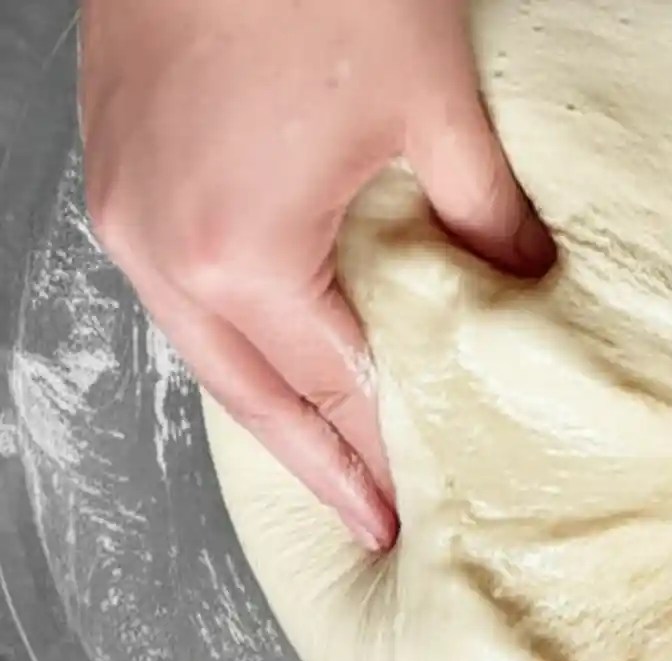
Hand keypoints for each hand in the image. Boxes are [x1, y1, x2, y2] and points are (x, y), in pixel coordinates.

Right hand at [80, 0, 555, 550]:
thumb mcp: (429, 100)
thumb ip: (482, 211)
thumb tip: (524, 280)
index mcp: (239, 250)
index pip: (334, 384)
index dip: (386, 446)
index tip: (423, 496)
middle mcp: (160, 246)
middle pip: (254, 395)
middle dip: (318, 464)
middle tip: (371, 521)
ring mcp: (125, 207)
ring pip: (207, 348)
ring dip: (271, 407)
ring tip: (329, 456)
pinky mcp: (119, 165)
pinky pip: (177, 290)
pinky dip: (233, 335)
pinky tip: (275, 349)